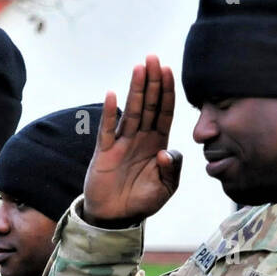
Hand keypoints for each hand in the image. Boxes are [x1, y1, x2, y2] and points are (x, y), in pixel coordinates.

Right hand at [83, 54, 181, 225]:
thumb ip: (172, 169)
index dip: (168, 92)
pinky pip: (107, 130)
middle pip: (148, 104)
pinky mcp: (104, 152)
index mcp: (158, 144)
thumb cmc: (142, 201)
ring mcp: (122, 143)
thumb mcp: (165, 188)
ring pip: (130, 111)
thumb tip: (165, 151)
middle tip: (153, 58)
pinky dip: (109, 113)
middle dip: (152, 82)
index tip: (169, 71)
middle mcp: (141, 138)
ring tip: (139, 67)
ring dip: (135, 89)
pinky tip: (112, 96)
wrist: (116, 218)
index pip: (165, 112)